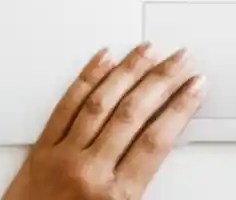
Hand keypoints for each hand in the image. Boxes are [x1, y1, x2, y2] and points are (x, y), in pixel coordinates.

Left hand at [3, 44, 203, 199]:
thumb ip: (139, 182)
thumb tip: (162, 139)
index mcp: (115, 197)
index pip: (157, 139)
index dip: (180, 106)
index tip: (195, 86)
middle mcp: (89, 171)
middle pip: (134, 112)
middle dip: (162, 79)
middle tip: (181, 58)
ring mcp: (63, 155)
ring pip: (101, 100)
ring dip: (128, 70)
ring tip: (148, 50)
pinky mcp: (40, 148)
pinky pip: (66, 104)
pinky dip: (87, 78)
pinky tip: (103, 60)